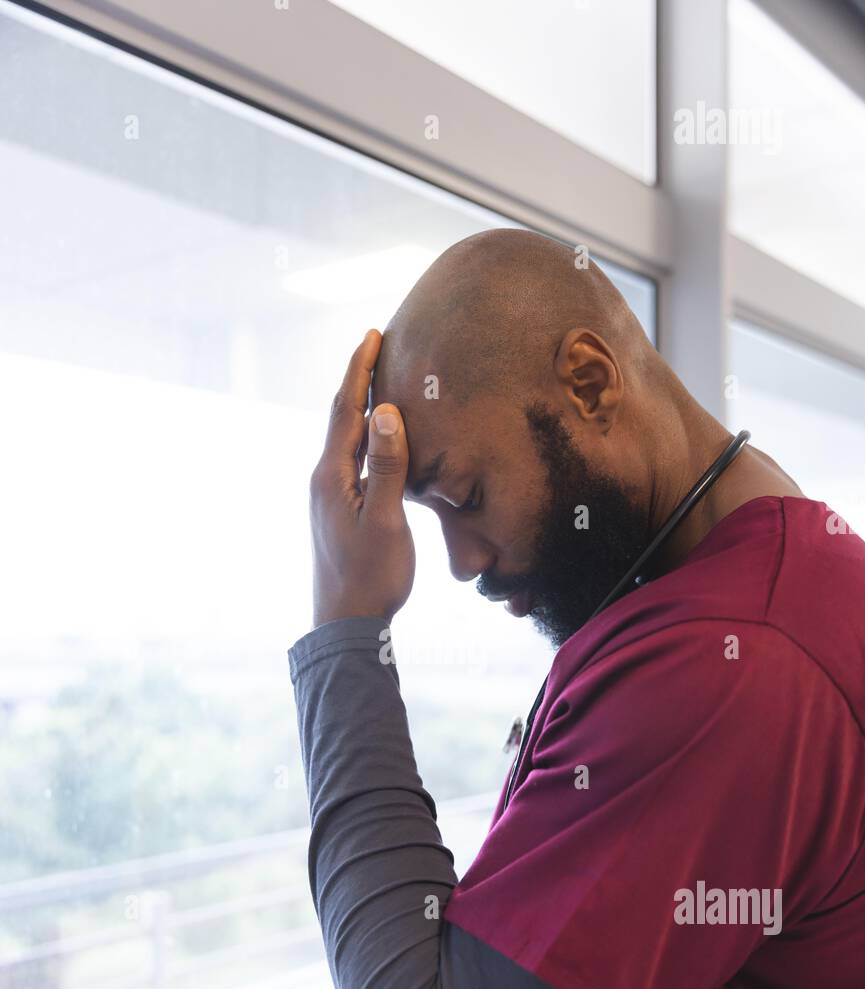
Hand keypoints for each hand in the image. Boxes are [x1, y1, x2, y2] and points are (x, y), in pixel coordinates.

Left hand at [309, 329, 414, 627]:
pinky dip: (367, 438)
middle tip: (375, 345)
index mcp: (332, 476)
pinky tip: (380, 440)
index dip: (359, 372)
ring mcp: (329, 497)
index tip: (371, 335)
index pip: (347, 411)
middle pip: (342, 419)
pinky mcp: (338, 512)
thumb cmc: (370, 577)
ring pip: (347, 440)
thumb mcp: (385, 521)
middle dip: (359, 381)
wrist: (345, 625)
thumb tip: (386, 413)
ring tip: (381, 382)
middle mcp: (324, 480)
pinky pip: (353, 461)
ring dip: (363, 409)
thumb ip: (387, 467)